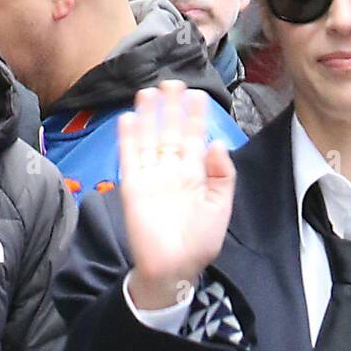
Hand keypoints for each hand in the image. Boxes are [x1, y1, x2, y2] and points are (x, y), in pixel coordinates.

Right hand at [119, 80, 235, 308]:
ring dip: (148, 116)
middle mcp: (172, 171)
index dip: (195, 117)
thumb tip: (217, 143)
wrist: (174, 267)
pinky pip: (130, 158)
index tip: (198, 96)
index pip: (194, 138)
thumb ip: (222, 176)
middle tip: (173, 83)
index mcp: (195, 175)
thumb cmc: (199, 242)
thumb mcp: (220, 208)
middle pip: (169, 132)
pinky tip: (130, 119)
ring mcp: (152, 177)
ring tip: (150, 92)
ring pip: (149, 139)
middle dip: (171, 108)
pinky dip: (128, 139)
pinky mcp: (133, 186)